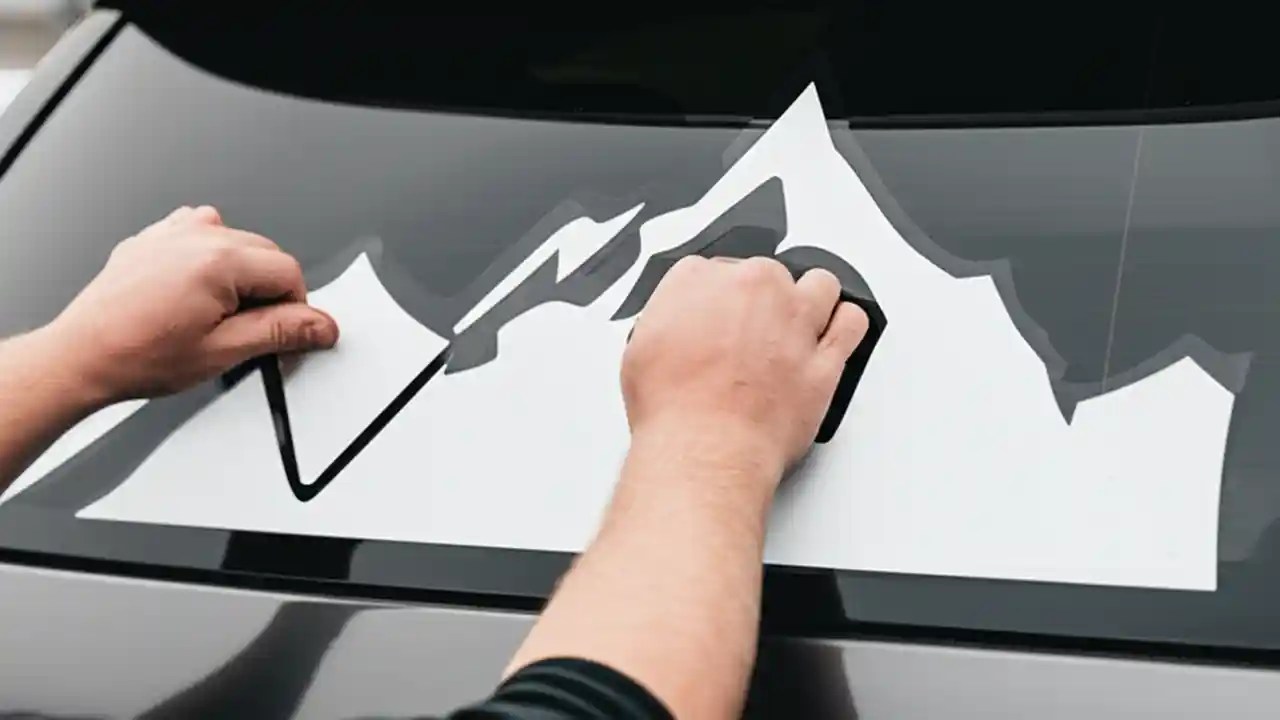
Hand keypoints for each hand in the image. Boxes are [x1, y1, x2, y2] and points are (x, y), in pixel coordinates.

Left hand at [46, 205, 338, 403]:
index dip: (294, 309)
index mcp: (219, 260)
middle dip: (268, 293)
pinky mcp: (153, 238)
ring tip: (214, 314)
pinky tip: (194, 293)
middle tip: (246, 332)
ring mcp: (171, 232)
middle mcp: (196, 235)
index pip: (289, 272)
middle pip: (266, 255)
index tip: (283, 334)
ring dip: (239, 275)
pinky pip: (201, 236)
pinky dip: (209, 259)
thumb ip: (281, 332)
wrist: (81, 356)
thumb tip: (320, 325)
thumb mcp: (223, 351)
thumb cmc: (137, 355)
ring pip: (237, 244)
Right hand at [621, 256, 867, 486]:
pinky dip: (843, 325)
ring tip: (798, 321)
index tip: (717, 317)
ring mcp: (795, 321)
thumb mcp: (641, 346)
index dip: (716, 297)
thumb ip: (668, 318)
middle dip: (761, 299)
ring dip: (810, 299)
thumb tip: (678, 322)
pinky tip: (831, 333)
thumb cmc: (671, 407)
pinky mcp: (825, 358)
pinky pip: (851, 323)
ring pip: (819, 285)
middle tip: (748, 332)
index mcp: (700, 280)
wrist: (705, 449)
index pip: (714, 269)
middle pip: (767, 273)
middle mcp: (754, 290)